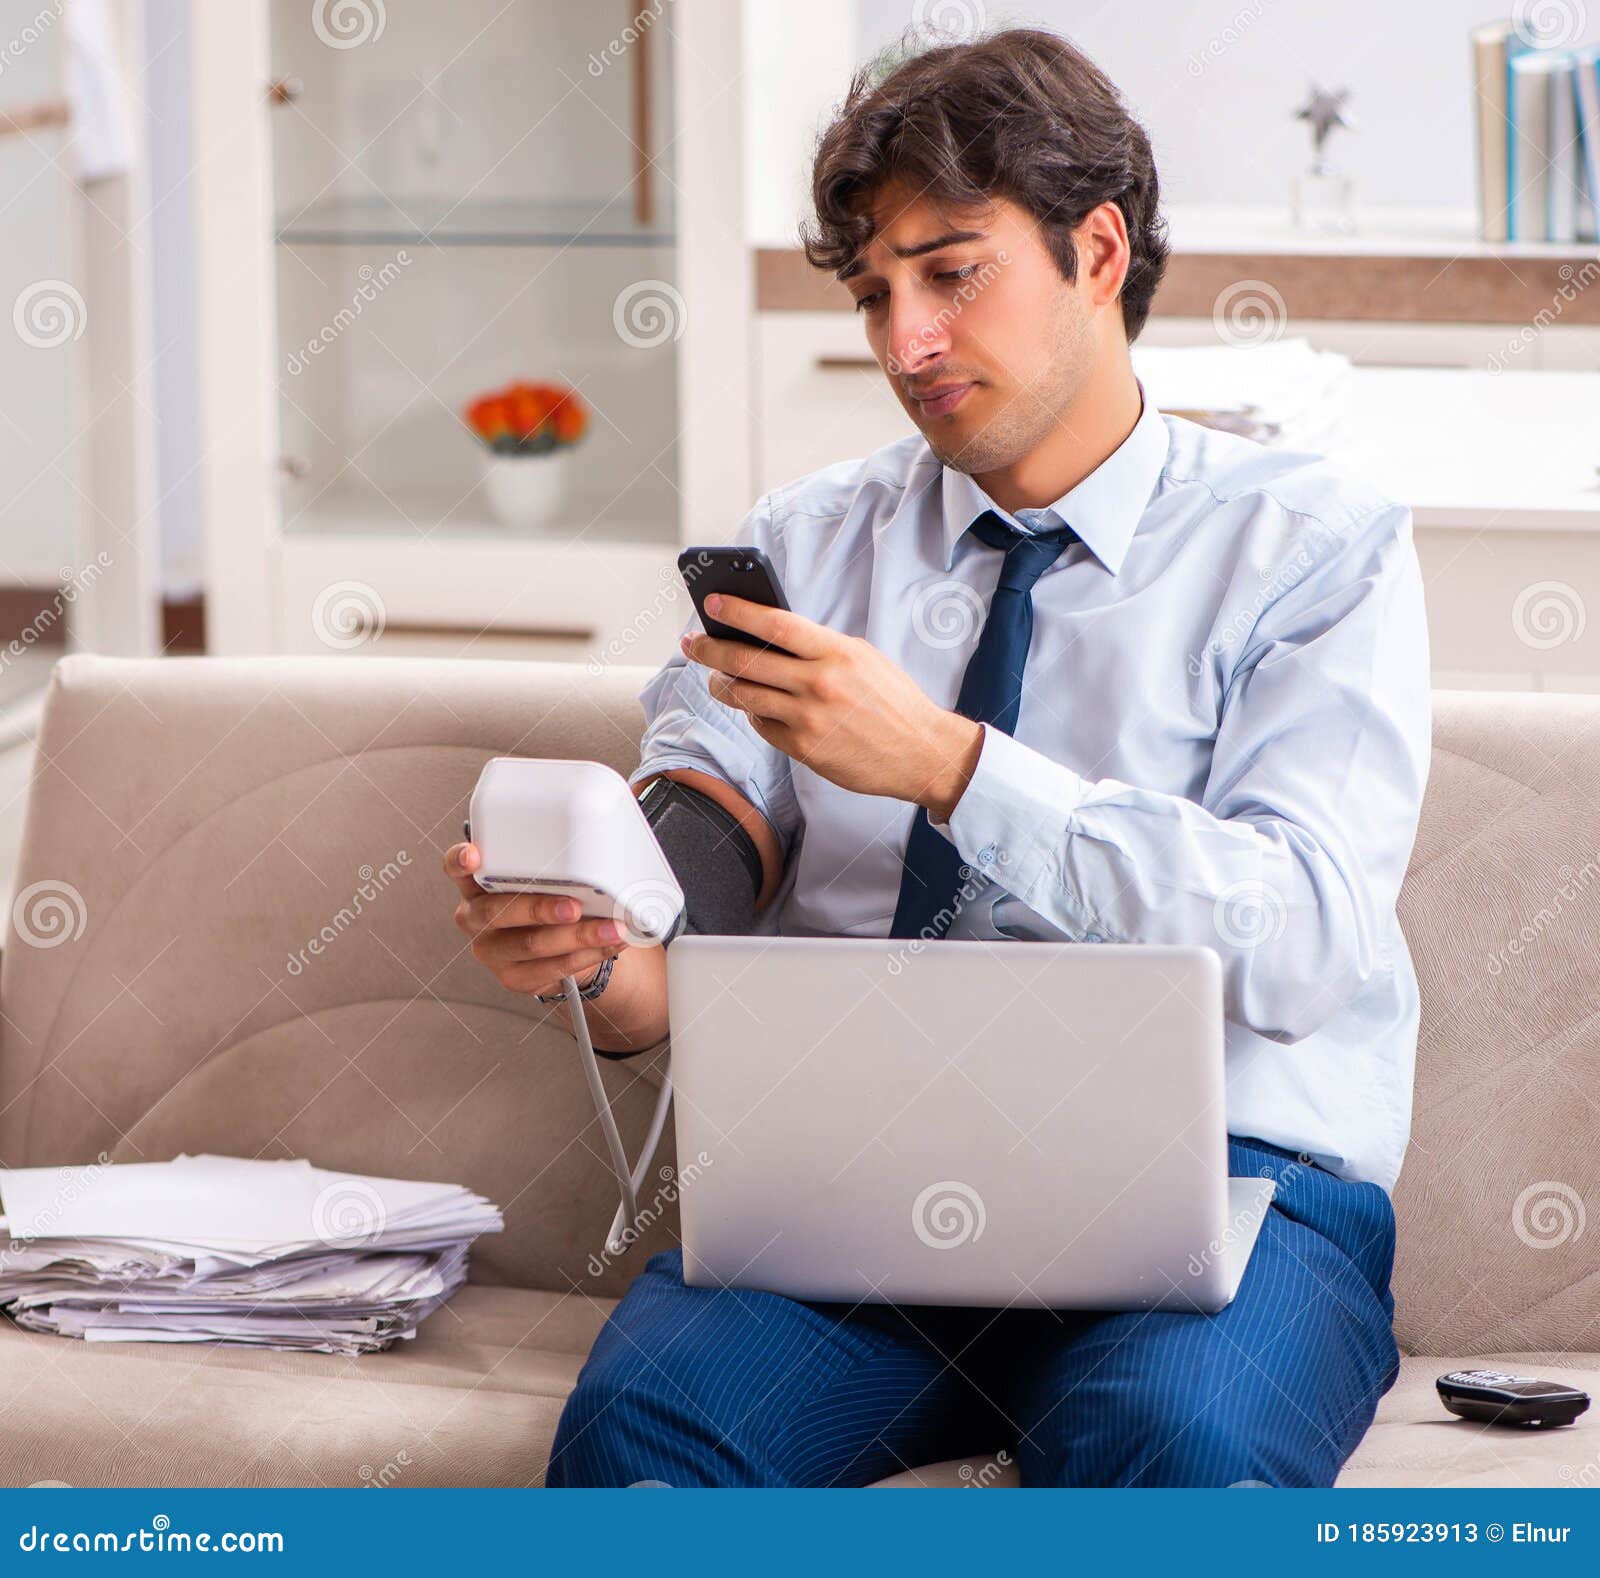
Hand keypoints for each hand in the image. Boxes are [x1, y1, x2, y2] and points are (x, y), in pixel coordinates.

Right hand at [444, 841, 624, 996]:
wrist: (560, 948)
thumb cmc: (548, 902)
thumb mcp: (543, 880)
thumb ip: (552, 869)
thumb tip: (595, 855)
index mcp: (477, 885)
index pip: (456, 869)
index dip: (460, 861)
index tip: (473, 854)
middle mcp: (477, 918)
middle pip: (498, 911)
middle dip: (540, 909)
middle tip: (574, 907)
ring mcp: (491, 950)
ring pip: (531, 944)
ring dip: (577, 936)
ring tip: (610, 928)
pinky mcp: (512, 978)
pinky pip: (551, 968)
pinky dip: (587, 955)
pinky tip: (608, 944)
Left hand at [681, 594, 983, 820]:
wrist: (921, 752)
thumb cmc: (893, 701)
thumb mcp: (862, 658)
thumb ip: (819, 647)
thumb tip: (771, 635)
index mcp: (836, 653)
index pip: (774, 624)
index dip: (737, 611)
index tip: (712, 603)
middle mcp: (818, 684)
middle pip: (746, 661)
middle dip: (710, 649)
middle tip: (693, 643)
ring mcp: (808, 719)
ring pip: (745, 695)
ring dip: (722, 684)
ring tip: (716, 677)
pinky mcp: (804, 749)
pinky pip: (762, 725)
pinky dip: (752, 712)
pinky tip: (752, 704)